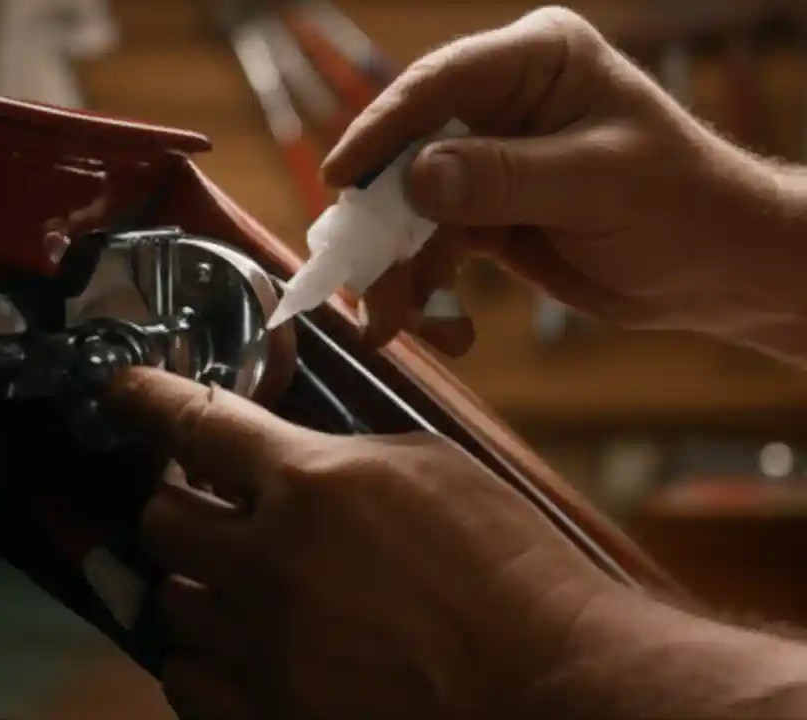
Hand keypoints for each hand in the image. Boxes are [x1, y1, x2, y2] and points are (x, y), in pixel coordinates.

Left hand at [108, 367, 629, 717]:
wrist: (549, 684)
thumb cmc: (511, 572)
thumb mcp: (429, 471)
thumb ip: (340, 459)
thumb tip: (289, 459)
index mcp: (311, 486)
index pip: (194, 423)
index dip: (147, 400)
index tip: (125, 393)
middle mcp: (268, 565)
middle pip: (161, 520)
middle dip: (178, 504)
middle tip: (211, 508)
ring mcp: (263, 650)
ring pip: (170, 604)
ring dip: (196, 585)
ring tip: (239, 586)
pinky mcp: (268, 717)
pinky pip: (187, 683)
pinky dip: (204, 660)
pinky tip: (243, 650)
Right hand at [323, 8, 803, 361]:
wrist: (715, 273)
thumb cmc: (681, 207)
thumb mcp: (596, 185)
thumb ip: (504, 178)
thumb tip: (416, 177)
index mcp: (535, 61)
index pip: (438, 85)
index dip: (382, 131)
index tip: (341, 179)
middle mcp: (501, 103)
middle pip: (407, 154)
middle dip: (384, 226)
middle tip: (369, 288)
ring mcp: (488, 160)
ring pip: (409, 211)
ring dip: (399, 271)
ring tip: (399, 327)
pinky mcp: (483, 214)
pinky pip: (429, 248)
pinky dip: (424, 289)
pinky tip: (443, 329)